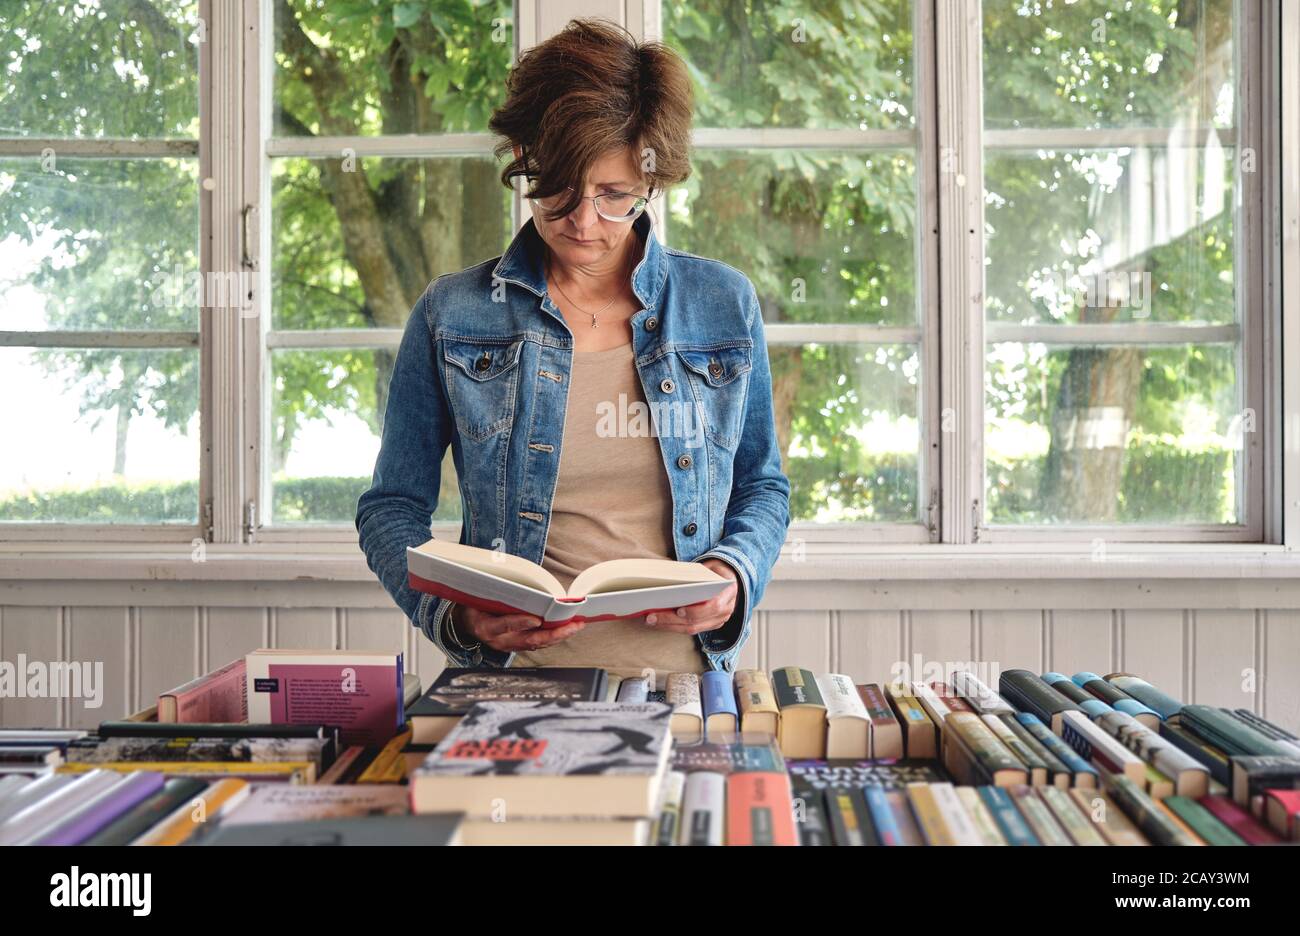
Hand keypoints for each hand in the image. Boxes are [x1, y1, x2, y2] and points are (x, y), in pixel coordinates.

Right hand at [454, 603, 585, 652]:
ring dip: (558, 636)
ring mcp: (509, 646)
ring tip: (576, 626)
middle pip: (528, 640)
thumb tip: (514, 580)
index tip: (536, 620)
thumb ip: (495, 594)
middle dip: (553, 634)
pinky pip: (537, 644)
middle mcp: (499, 641)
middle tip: (571, 626)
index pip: (504, 625)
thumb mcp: (478, 599)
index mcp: (486, 627)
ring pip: (537, 644)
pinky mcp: (517, 646)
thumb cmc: (474, 607)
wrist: (466, 624)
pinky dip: (553, 637)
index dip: (520, 623)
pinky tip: (566, 630)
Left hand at [642, 558, 737, 634]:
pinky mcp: (710, 625)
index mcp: (728, 592)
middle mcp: (726, 609)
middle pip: (696, 621)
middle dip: (671, 620)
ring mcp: (719, 620)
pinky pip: (691, 630)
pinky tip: (659, 622)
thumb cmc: (714, 571)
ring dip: (668, 625)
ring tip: (650, 620)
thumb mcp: (708, 568)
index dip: (695, 610)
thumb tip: (667, 580)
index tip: (677, 610)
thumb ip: (695, 576)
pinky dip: (673, 626)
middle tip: (650, 617)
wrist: (727, 577)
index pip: (713, 606)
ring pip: (692, 629)